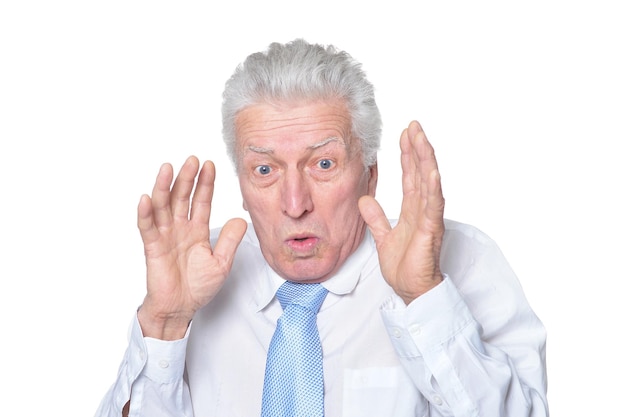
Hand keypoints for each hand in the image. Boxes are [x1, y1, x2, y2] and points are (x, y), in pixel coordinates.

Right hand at [136, 156, 246, 338]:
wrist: (181, 307)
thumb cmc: (198, 287)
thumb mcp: (222, 262)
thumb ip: (230, 241)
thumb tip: (240, 219)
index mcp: (197, 230)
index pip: (201, 201)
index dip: (205, 183)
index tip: (210, 164)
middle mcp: (180, 228)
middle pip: (182, 197)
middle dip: (187, 178)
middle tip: (192, 159)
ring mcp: (165, 236)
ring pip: (163, 206)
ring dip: (164, 187)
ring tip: (168, 169)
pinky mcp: (153, 247)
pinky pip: (147, 228)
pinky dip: (145, 213)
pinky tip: (146, 199)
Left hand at [359, 121, 444, 303]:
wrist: (411, 290)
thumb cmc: (404, 267)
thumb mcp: (383, 237)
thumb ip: (375, 218)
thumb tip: (364, 200)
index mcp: (413, 210)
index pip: (410, 176)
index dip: (407, 155)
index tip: (404, 134)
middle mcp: (423, 209)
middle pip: (421, 172)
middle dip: (417, 148)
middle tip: (413, 126)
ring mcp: (429, 218)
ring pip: (429, 182)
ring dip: (426, 159)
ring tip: (422, 138)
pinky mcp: (431, 230)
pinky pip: (433, 205)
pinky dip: (433, 187)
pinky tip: (431, 171)